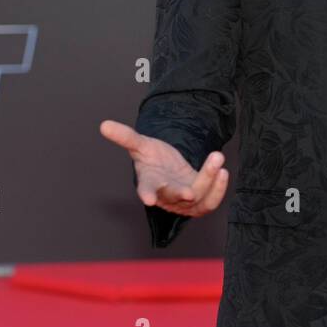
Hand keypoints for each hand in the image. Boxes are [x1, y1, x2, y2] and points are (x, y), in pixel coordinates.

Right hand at [100, 119, 228, 217]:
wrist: (169, 167)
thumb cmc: (153, 158)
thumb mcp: (141, 145)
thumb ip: (125, 136)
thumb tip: (104, 125)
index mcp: (149, 183)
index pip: (146, 190)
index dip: (147, 194)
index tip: (147, 199)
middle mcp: (166, 196)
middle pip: (174, 197)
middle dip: (183, 194)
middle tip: (191, 192)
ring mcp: (183, 200)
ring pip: (197, 200)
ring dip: (209, 181)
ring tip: (217, 158)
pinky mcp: (199, 201)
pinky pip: (210, 201)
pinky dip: (218, 189)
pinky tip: (223, 171)